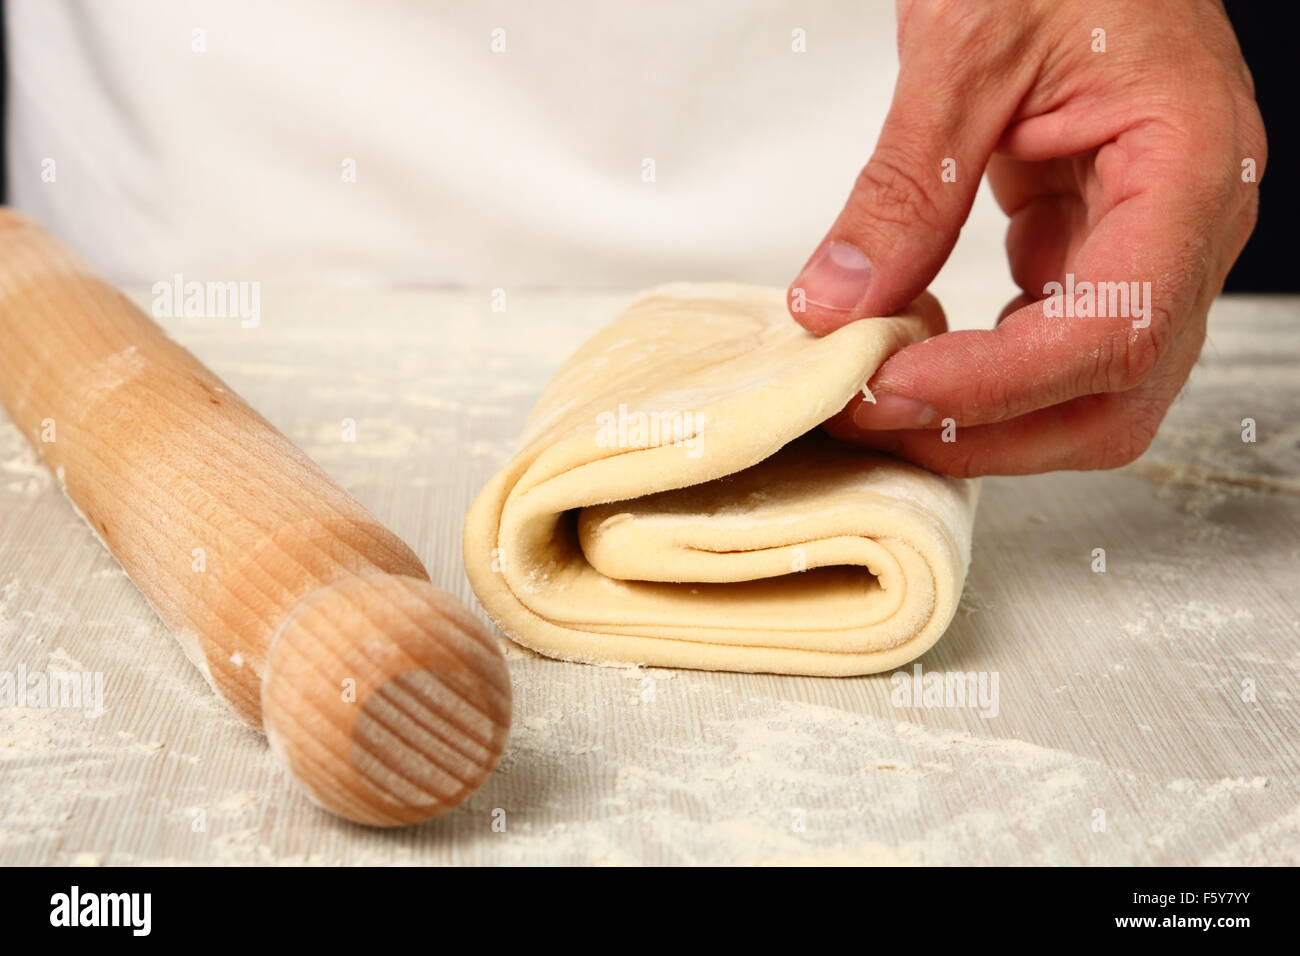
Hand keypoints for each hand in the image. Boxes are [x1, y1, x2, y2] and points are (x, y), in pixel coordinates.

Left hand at [790, 0, 1263, 475]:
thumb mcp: (964, 49)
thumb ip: (904, 187)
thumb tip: (836, 304)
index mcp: (1187, 164)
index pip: (1117, 326)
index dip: (999, 384)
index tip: (890, 388)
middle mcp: (1189, 223)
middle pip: (1115, 396)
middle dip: (987, 431)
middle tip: (867, 417)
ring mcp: (1151, 242)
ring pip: (1088, 390)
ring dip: (982, 417)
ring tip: (876, 396)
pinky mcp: (1101, 244)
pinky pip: (1053, 343)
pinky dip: (982, 370)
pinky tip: (913, 349)